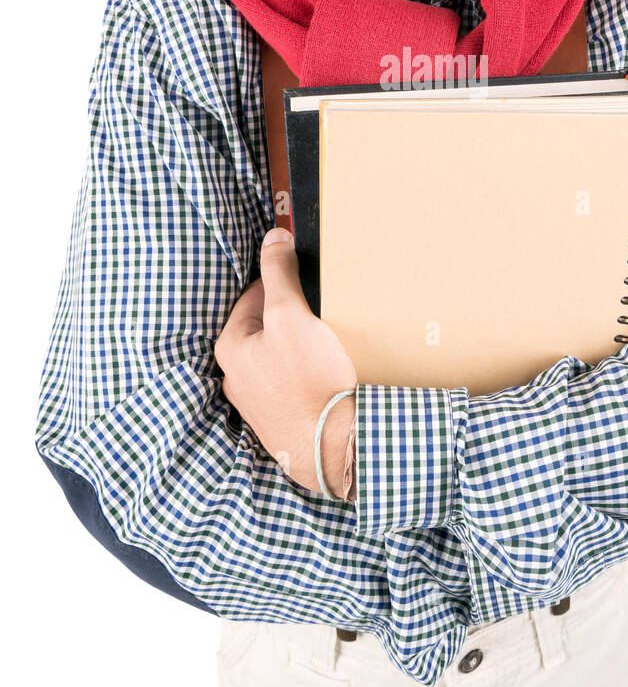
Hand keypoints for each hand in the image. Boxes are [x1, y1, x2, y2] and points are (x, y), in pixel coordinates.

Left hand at [214, 228, 356, 493]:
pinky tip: (331, 374)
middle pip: (268, 326)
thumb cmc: (310, 381)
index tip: (309, 279)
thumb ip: (278, 272)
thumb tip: (273, 237)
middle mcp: (236, 377)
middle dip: (294, 314)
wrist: (337, 449)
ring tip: (332, 343)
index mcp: (230, 347)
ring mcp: (259, 403)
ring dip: (304, 345)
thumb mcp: (290, 314)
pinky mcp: (282, 420)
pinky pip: (295, 382)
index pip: (256, 294)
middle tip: (324, 312)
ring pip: (282, 355)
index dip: (285, 281)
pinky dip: (310, 372)